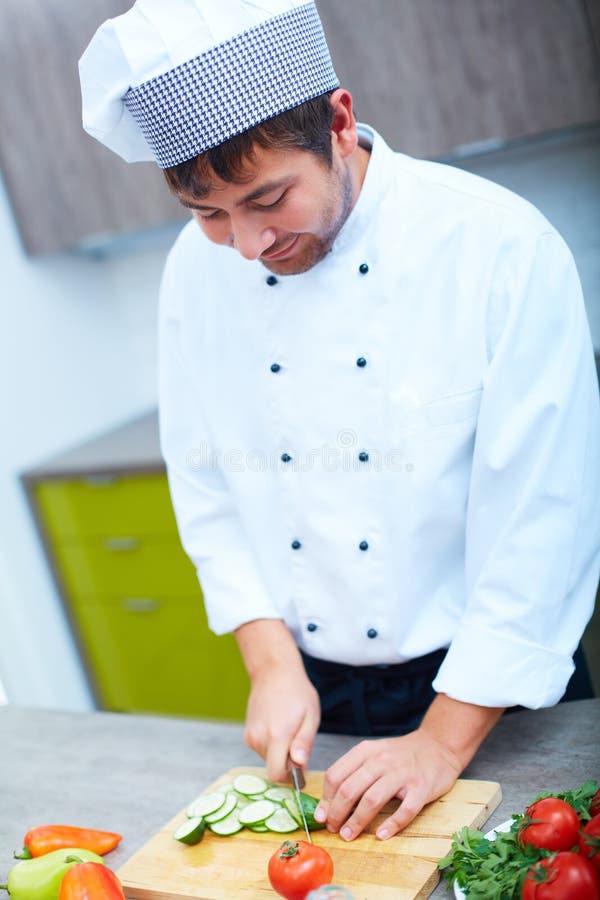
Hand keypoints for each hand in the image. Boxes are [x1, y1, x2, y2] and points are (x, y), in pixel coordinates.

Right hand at [235, 619, 320, 781]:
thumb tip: (299, 765)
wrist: (274, 672)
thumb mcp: (310, 716)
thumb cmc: (297, 693)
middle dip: (287, 762)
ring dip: (279, 752)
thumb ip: (304, 743)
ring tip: (288, 728)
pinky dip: (271, 745)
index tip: (301, 767)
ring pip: (268, 759)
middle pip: (274, 767)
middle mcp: (260, 738)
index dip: (290, 777)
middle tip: (298, 741)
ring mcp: (251, 736)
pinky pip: (262, 749)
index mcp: (277, 736)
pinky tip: (278, 725)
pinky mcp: (247, 733)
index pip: (277, 775)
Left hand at [314, 730, 460, 840]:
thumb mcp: (373, 755)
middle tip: (333, 829)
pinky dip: (392, 824)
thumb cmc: (400, 755)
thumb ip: (353, 774)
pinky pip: (405, 810)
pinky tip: (381, 835)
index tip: (322, 816)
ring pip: (372, 799)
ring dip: (357, 821)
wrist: (437, 746)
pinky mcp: (421, 787)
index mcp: (365, 751)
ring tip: (348, 835)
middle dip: (337, 813)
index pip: (336, 775)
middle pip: (350, 789)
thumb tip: (329, 805)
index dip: (326, 799)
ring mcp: (402, 773)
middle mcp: (381, 760)